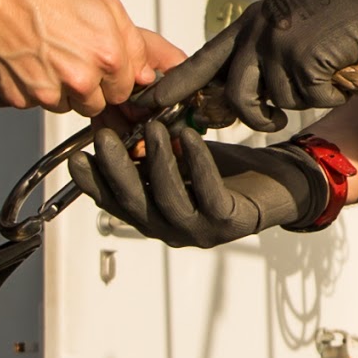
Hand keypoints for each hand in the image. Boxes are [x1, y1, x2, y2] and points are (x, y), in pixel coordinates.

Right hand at [0, 0, 178, 114]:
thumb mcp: (105, 5)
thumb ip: (136, 42)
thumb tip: (155, 71)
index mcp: (108, 56)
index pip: (126, 90)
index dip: (114, 75)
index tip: (100, 62)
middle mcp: (81, 80)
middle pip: (98, 103)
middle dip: (91, 85)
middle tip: (72, 54)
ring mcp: (50, 93)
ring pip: (68, 105)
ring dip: (64, 89)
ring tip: (51, 54)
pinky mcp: (23, 98)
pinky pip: (39, 103)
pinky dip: (37, 87)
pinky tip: (33, 61)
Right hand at [68, 119, 337, 248]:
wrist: (281, 184)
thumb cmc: (228, 170)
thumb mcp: (180, 160)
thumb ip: (149, 155)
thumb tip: (116, 131)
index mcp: (156, 217)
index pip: (116, 203)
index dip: (94, 184)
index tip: (76, 157)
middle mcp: (173, 230)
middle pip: (136, 204)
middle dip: (117, 170)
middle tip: (105, 136)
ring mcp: (201, 230)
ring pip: (168, 198)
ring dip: (156, 162)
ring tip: (150, 126)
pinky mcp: (229, 222)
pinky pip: (208, 192)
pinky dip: (195, 163)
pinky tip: (188, 136)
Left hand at [166, 0, 357, 130]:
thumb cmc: (344, 9)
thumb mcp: (290, 22)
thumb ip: (264, 49)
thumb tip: (245, 90)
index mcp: (250, 24)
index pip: (200, 61)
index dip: (174, 87)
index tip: (150, 105)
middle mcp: (257, 33)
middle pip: (233, 94)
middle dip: (251, 116)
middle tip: (269, 120)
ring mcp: (279, 45)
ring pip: (273, 100)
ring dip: (299, 101)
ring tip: (322, 80)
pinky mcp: (305, 59)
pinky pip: (308, 98)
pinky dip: (328, 94)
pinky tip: (342, 73)